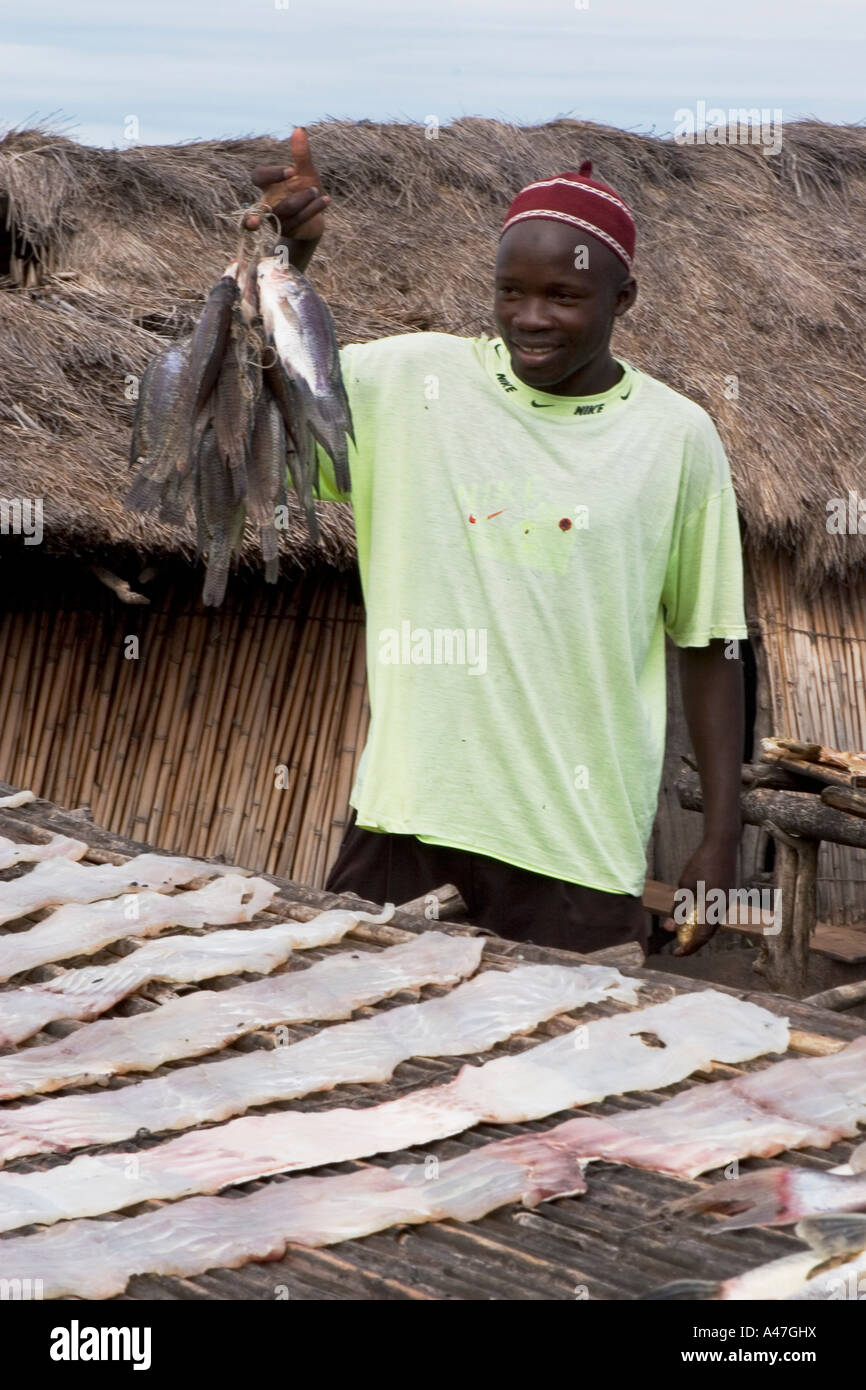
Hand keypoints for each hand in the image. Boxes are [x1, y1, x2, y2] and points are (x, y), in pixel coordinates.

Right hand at [246, 128, 329, 238]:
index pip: (258, 177)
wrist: (316, 219)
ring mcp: (278, 220)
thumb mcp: (306, 173)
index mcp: (268, 186)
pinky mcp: (290, 231)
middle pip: (260, 205)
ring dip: (303, 198)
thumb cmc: (306, 192)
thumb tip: (298, 129)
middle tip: (275, 209)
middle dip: (260, 210)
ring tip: (316, 190)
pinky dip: (314, 208)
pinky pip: (299, 219)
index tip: (291, 170)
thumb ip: (301, 154)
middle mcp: (269, 204)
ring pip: (285, 210)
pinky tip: (326, 200)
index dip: (272, 174)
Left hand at [662, 837, 737, 956]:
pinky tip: (693, 920)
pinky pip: (715, 915)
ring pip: (713, 925)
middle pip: (710, 934)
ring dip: (699, 933)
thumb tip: (670, 928)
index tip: (677, 953)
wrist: (722, 845)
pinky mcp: (727, 896)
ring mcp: (728, 902)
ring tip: (683, 936)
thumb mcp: (685, 885)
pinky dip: (704, 922)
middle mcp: (724, 907)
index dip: (690, 947)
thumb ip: (679, 908)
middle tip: (679, 949)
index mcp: (714, 906)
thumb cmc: (701, 862)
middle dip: (694, 943)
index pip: (703, 935)